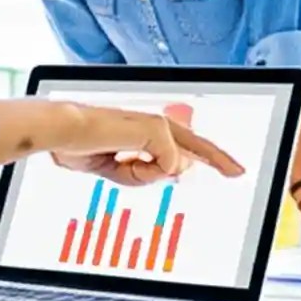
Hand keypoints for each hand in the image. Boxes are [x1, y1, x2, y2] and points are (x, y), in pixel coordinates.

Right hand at [50, 104, 243, 186]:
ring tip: (114, 162)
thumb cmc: (79, 144)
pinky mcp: (155, 129)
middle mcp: (154, 124)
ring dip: (142, 176)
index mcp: (144, 131)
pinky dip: (140, 172)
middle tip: (238, 172)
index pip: (183, 143)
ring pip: (172, 165)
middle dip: (219, 159)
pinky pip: (163, 167)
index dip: (205, 155)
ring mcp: (156, 125)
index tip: (222, 166)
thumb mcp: (117, 170)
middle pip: (197, 145)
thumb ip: (145, 171)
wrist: (61, 131)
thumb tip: (173, 172)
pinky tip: (118, 158)